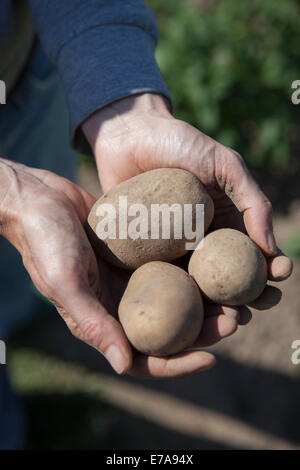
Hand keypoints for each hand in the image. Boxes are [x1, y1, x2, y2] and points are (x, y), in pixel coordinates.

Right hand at [0, 158, 231, 377]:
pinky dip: (193, 267)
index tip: (211, 358)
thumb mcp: (64, 282)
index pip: (145, 358)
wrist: (38, 199)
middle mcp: (122, 303)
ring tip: (236, 293)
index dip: (178, 364)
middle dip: (204, 330)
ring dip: (206, 299)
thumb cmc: (42, 241)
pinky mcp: (138, 253)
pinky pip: (171, 264)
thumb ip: (92, 323)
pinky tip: (216, 259)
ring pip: (178, 297)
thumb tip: (125, 365)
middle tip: (235, 318)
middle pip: (171, 328)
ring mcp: (132, 277)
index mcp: (103, 321)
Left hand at [82, 93, 292, 328]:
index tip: (279, 279)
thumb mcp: (224, 164)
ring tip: (222, 319)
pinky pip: (160, 280)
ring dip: (213, 308)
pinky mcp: (145, 254)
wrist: (129, 135)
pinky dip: (173, 300)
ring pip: (197, 288)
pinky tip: (182, 313)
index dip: (271, 269)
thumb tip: (269, 246)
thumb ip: (251, 199)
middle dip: (245, 298)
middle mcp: (203, 242)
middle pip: (228, 279)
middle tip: (250, 310)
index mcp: (227, 223)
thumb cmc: (180, 143)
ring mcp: (174, 251)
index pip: (254, 253)